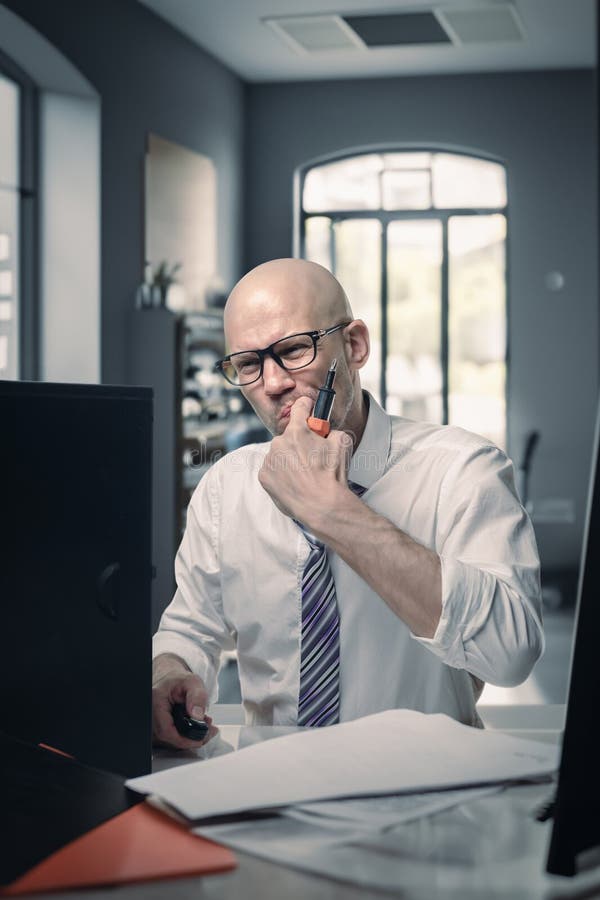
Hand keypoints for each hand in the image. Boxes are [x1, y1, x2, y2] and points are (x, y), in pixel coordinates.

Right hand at [152, 669, 217, 749]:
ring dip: (190, 738)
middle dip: (190, 739)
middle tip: (208, 731)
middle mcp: (152, 714)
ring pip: (170, 740)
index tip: (199, 740)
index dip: (183, 739)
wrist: (170, 678)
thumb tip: (197, 716)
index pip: (165, 730)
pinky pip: (171, 737)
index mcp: (157, 702)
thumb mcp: (193, 682)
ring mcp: (154, 722)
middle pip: (168, 738)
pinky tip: (197, 728)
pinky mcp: (159, 726)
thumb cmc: (179, 680)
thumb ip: (197, 697)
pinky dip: (186, 736)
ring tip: (205, 726)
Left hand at [258, 396, 352, 528]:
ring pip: (279, 453)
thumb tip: (325, 429)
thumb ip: (331, 429)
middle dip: (300, 442)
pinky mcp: (264, 476)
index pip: (299, 408)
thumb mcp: (343, 443)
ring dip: (289, 459)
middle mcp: (279, 442)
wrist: (322, 505)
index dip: (307, 407)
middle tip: (313, 458)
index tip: (308, 408)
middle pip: (289, 435)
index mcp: (298, 431)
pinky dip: (281, 474)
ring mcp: (269, 460)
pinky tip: (294, 482)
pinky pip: (272, 469)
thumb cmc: (332, 475)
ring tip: (304, 474)